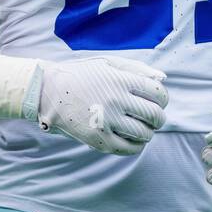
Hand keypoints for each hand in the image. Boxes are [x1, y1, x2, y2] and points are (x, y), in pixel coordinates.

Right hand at [35, 57, 169, 155]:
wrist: (48, 90)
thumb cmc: (82, 74)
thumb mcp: (108, 63)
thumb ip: (137, 68)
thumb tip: (163, 78)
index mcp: (121, 80)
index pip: (159, 94)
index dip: (163, 99)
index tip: (157, 101)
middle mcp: (116, 100)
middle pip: (155, 115)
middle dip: (158, 118)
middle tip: (153, 118)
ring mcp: (107, 121)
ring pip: (145, 134)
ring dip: (148, 132)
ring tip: (141, 128)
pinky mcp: (97, 139)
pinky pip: (129, 149)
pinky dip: (137, 146)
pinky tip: (133, 139)